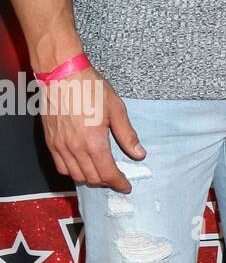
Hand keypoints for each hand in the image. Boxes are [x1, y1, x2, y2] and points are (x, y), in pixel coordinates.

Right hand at [40, 66, 144, 192]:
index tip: (127, 186)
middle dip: (106, 182)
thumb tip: (139, 154)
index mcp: (93, 142)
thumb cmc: (91, 88)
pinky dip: (73, 172)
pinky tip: (82, 166)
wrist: (62, 76)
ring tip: (102, 175)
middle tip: (117, 179)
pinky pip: (61, 166)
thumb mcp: (117, 110)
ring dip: (90, 178)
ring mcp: (60, 147)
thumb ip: (127, 135)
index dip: (119, 182)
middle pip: (91, 177)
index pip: (107, 173)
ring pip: (75, 175)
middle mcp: (74, 149)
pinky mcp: (50, 142)